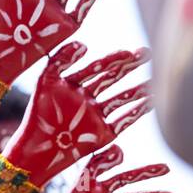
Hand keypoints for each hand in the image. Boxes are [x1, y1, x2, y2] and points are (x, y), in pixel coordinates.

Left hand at [8, 42, 151, 180]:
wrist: (37, 148)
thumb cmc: (38, 114)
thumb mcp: (45, 81)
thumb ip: (60, 60)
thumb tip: (82, 44)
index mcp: (72, 85)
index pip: (96, 68)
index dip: (112, 60)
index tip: (128, 52)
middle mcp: (87, 98)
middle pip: (112, 79)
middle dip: (129, 67)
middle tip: (147, 54)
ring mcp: (96, 115)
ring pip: (122, 98)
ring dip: (139, 89)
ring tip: (156, 80)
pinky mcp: (103, 133)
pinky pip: (124, 120)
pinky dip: (138, 111)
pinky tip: (152, 101)